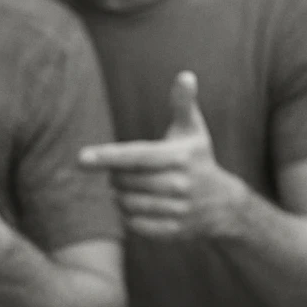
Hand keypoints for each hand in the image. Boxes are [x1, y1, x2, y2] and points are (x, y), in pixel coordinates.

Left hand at [78, 71, 248, 239]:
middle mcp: (181, 184)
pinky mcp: (174, 232)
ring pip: (125, 203)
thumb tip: (185, 75)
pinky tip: (138, 205)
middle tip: (125, 171)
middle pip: (124, 181)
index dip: (107, 157)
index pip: (136, 157)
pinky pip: (133, 224)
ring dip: (119, 195)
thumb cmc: (198, 159)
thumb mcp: (193, 131)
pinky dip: (128, 215)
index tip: (81, 158)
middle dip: (115, 176)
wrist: (224, 204)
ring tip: (132, 187)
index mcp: (181, 157)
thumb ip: (183, 104)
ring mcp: (179, 210)